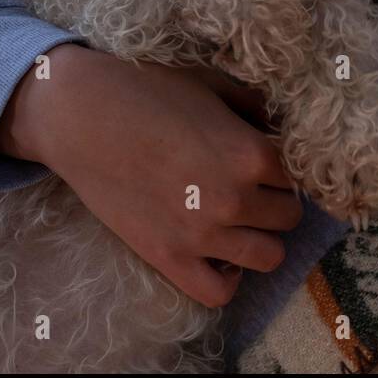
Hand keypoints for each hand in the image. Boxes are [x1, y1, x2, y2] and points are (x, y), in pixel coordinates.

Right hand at [0, 44, 302, 307]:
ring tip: (241, 223)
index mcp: (251, 152)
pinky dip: (228, 279)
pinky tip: (221, 256)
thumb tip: (274, 124)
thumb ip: (250, 106)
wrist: (80, 116)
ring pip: (269, 256)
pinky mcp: (169, 258)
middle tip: (253, 191)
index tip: (266, 165)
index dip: (283, 169)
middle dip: (276, 202)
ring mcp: (203, 234)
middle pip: (289, 217)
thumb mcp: (209, 84)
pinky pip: (220, 292)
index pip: (296, 176)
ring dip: (262, 239)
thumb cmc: (145, 90)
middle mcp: (235, 197)